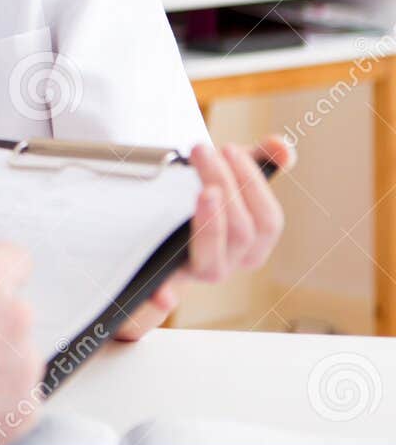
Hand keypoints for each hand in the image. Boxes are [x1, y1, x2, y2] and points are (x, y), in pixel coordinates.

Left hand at [114, 136, 292, 340]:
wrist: (164, 215)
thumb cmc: (207, 194)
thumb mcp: (232, 173)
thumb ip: (259, 159)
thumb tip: (282, 147)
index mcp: (254, 244)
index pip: (267, 222)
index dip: (253, 185)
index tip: (230, 149)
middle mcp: (232, 262)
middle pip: (240, 231)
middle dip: (225, 186)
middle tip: (202, 149)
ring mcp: (201, 270)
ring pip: (213, 254)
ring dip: (210, 220)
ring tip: (202, 186)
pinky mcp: (171, 275)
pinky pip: (170, 289)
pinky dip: (167, 293)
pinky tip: (163, 297)